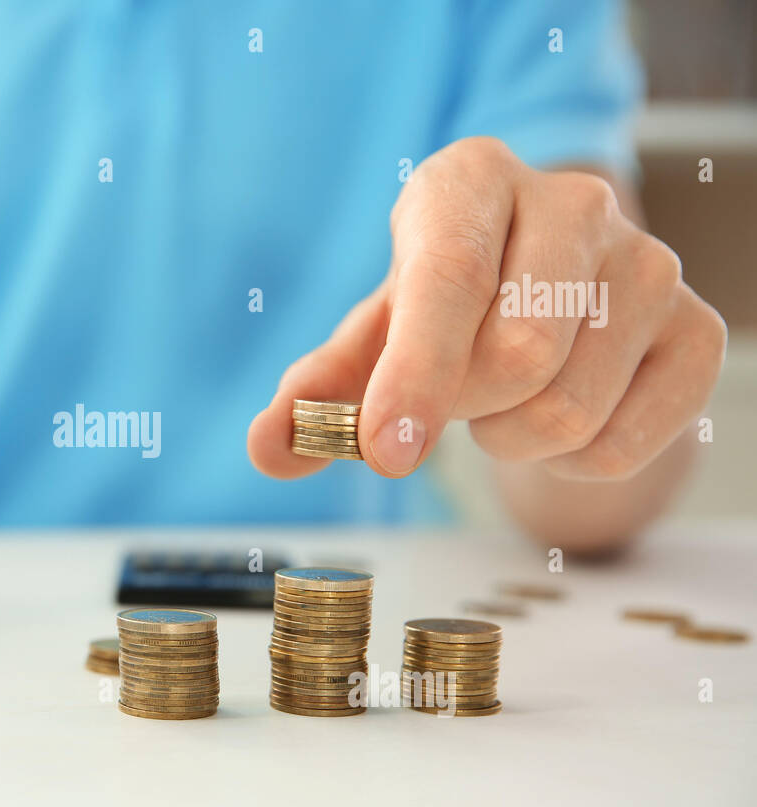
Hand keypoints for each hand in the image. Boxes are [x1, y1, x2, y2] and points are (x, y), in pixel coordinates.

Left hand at [248, 137, 725, 483]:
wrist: (539, 296)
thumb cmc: (440, 311)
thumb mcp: (370, 335)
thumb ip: (316, 390)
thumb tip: (268, 446)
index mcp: (472, 182)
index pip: (450, 279)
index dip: (414, 373)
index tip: (383, 451)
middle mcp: (575, 204)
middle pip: (518, 354)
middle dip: (463, 408)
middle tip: (452, 395)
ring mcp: (651, 264)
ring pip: (570, 408)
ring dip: (511, 439)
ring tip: (502, 400)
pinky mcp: (697, 331)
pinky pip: (625, 444)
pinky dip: (572, 463)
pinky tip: (557, 418)